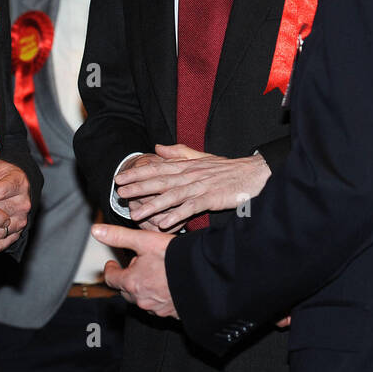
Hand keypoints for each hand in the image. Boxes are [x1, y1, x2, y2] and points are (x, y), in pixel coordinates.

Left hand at [92, 223, 177, 317]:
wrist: (204, 276)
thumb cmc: (175, 258)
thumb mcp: (145, 241)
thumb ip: (119, 236)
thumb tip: (96, 230)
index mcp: (132, 283)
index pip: (111, 279)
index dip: (110, 269)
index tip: (112, 264)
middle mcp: (141, 300)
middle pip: (126, 290)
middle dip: (127, 278)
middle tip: (136, 265)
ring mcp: (157, 309)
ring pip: (142, 299)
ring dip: (143, 288)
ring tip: (153, 274)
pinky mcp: (171, 313)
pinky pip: (158, 306)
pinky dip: (158, 296)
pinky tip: (167, 285)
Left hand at [116, 143, 271, 230]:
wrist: (253, 174)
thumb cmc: (228, 169)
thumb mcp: (201, 157)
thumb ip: (178, 153)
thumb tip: (157, 148)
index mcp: (187, 165)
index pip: (158, 168)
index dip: (138, 173)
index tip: (120, 178)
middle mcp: (191, 175)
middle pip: (160, 181)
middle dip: (138, 187)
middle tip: (119, 192)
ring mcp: (201, 187)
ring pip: (172, 195)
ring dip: (153, 204)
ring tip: (136, 212)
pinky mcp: (212, 199)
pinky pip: (191, 208)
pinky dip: (177, 215)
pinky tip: (164, 223)